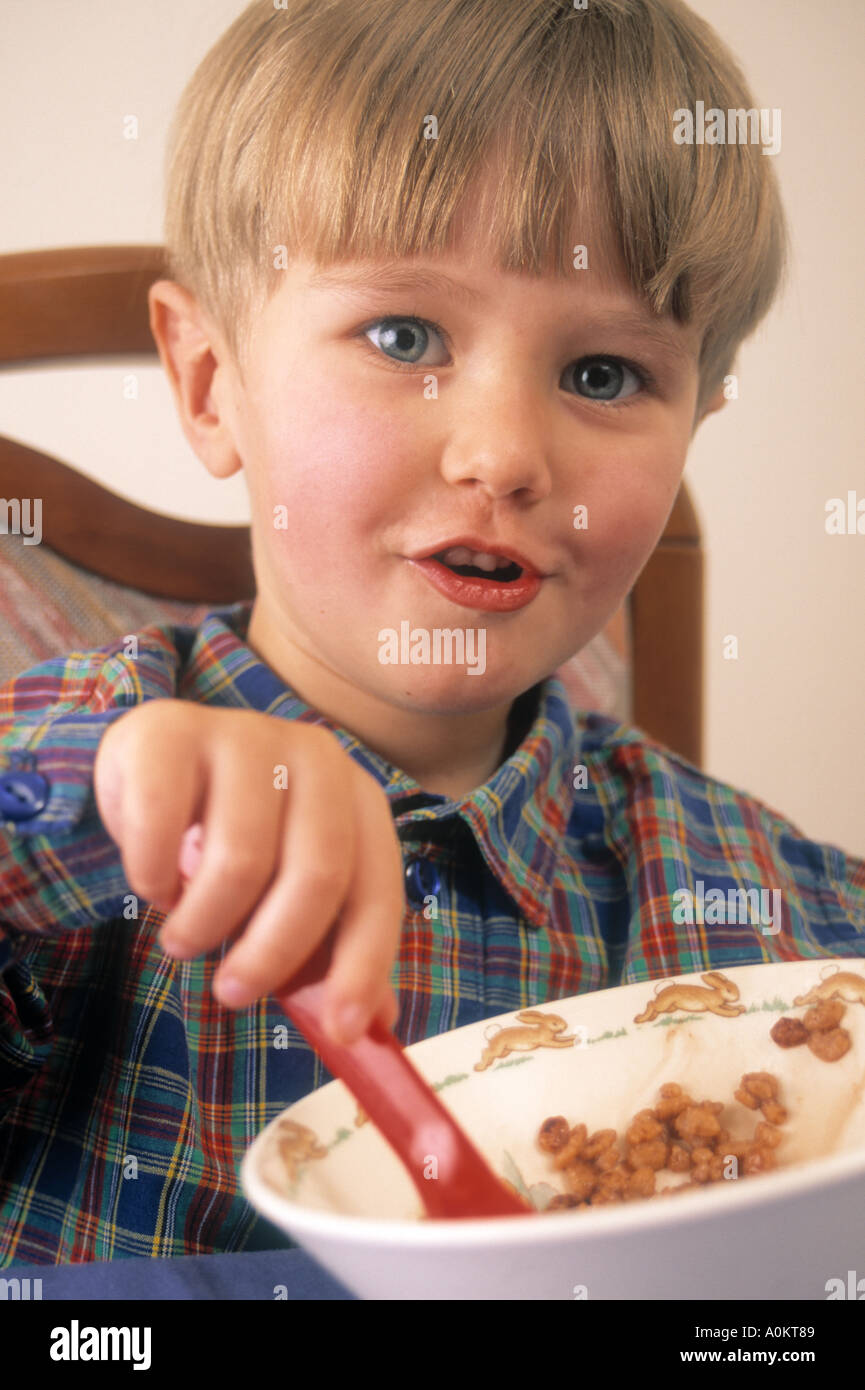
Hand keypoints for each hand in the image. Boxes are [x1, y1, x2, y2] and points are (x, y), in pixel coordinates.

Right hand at [94, 699, 402, 1043]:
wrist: (155, 766)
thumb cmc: (235, 837)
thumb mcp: (287, 894)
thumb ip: (331, 953)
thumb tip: (376, 1027)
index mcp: (358, 798)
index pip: (375, 890)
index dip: (362, 965)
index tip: (337, 1031)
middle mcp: (314, 755)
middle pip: (317, 873)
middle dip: (274, 952)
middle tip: (233, 993)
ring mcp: (244, 734)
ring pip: (239, 858)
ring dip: (203, 922)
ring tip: (184, 937)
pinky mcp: (172, 731)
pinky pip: (164, 826)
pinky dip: (151, 877)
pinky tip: (153, 882)